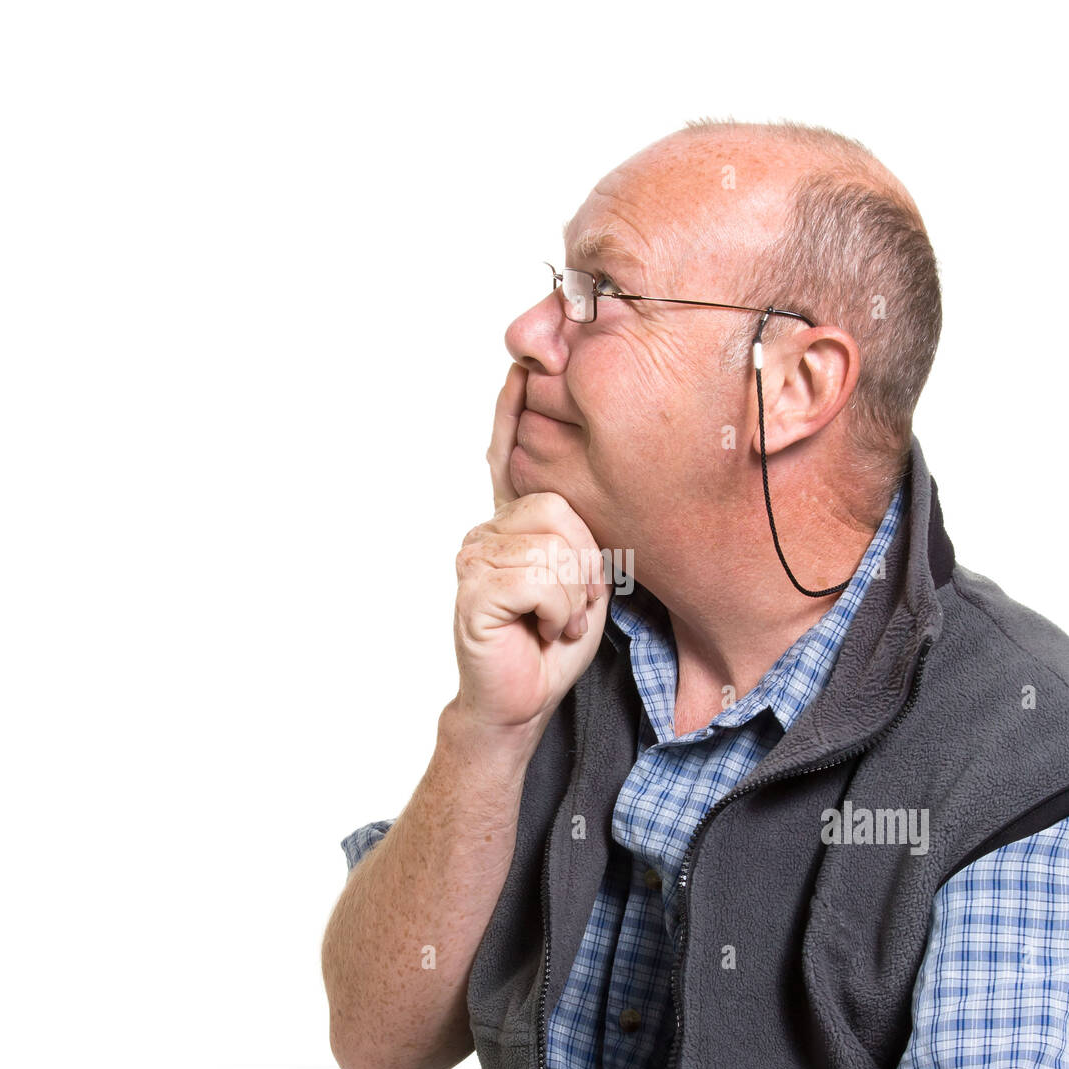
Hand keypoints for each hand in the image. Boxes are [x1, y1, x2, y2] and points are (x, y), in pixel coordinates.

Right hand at [451, 365, 608, 734]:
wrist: (521, 700)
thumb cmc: (550, 641)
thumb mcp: (583, 577)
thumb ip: (579, 533)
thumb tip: (594, 490)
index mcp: (509, 521)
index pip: (506, 455)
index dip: (511, 412)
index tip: (520, 368)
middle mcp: (485, 530)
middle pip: (558, 507)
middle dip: (585, 563)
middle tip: (572, 603)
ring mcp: (475, 556)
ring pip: (555, 546)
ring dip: (574, 595)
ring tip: (557, 618)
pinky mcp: (474, 589)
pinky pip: (540, 578)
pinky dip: (559, 611)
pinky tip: (544, 628)